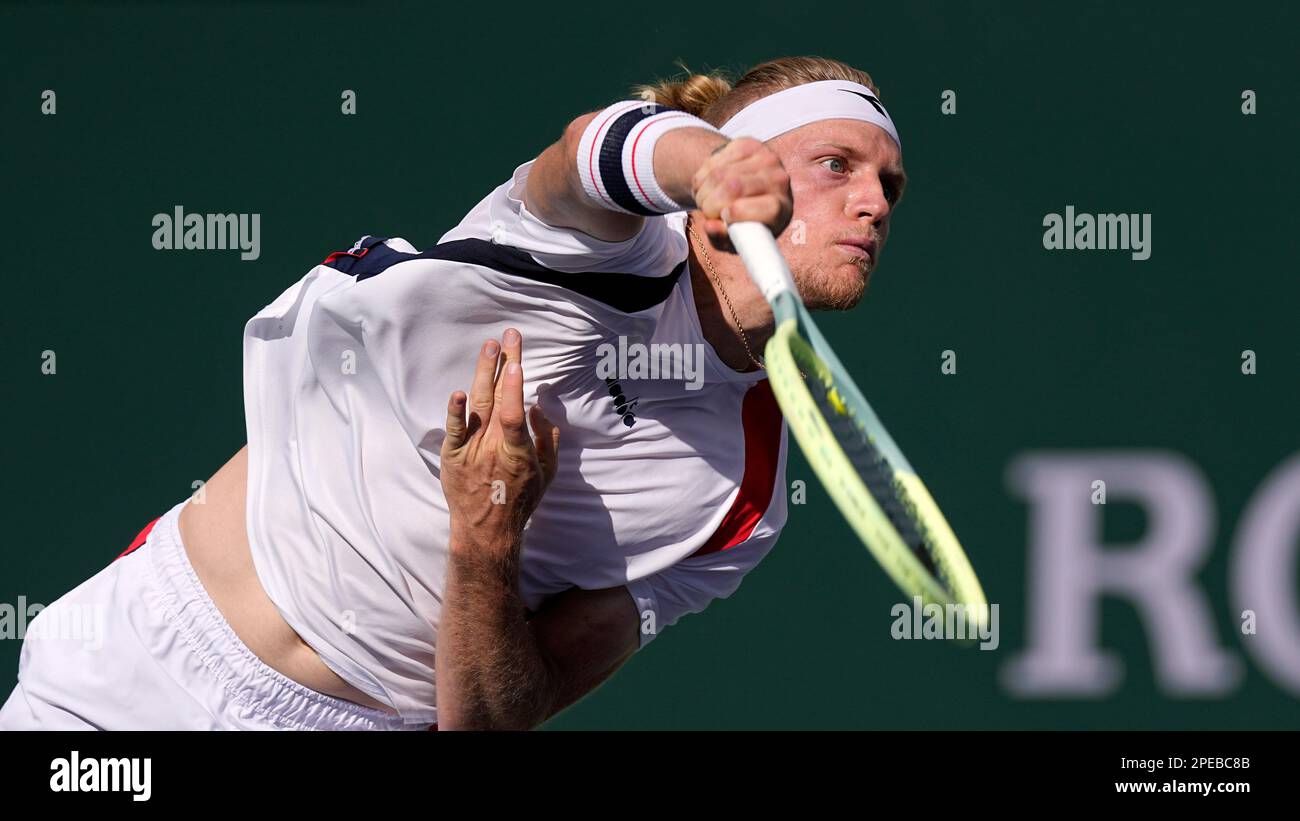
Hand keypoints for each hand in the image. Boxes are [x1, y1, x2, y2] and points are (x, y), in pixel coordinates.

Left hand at [440, 328, 559, 560]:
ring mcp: (471, 450)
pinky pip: (453, 429)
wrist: (486, 530)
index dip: (513, 388)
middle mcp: (493, 447)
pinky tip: (457, 391)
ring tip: (490, 346)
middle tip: (508, 335)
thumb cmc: (521, 500)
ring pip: (477, 404)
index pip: (514, 415)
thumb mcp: (548, 473)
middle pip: (497, 398)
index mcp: (518, 453)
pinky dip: (454, 410)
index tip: (517, 362)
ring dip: (483, 373)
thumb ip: (547, 439)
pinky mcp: (453, 455)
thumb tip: (540, 407)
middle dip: (504, 364)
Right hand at [690, 137, 792, 251]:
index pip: (769, 208)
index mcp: (783, 209)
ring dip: (703, 191)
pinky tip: (706, 185)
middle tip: (707, 212)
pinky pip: (714, 160)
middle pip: (735, 187)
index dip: (741, 213)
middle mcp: (780, 180)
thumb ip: (723, 238)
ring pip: (719, 174)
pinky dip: (702, 177)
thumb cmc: (741, 223)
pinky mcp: (748, 144)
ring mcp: (765, 158)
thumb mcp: (734, 238)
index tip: (724, 217)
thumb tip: (710, 227)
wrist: (743, 190)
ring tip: (704, 201)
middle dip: (710, 204)